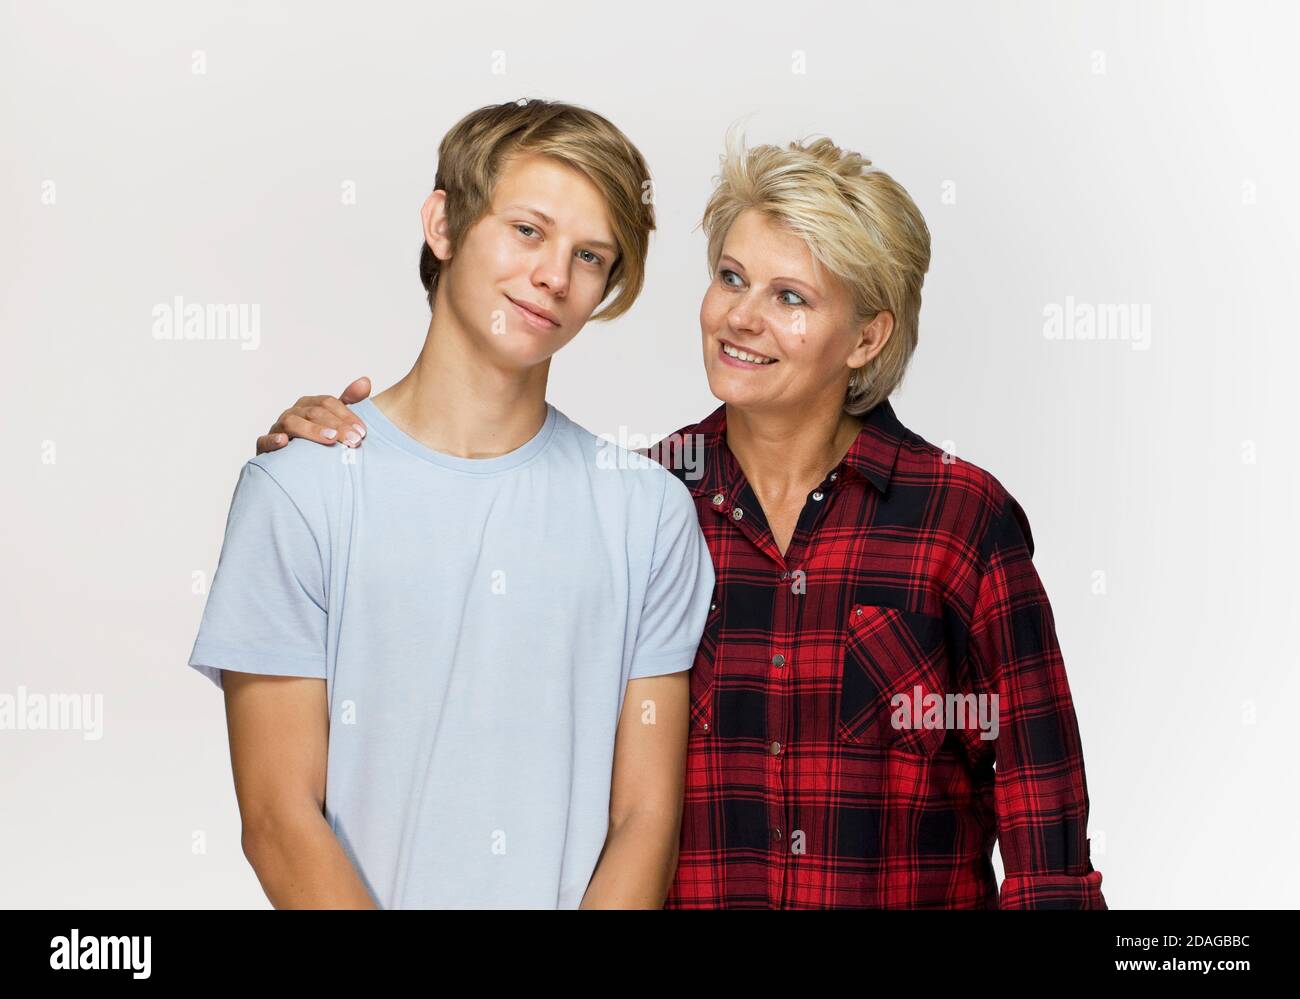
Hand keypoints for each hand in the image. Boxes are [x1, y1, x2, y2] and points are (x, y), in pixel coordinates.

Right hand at [256, 377, 372, 454]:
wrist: (293, 466)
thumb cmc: (317, 441)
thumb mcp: (335, 422)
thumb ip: (350, 402)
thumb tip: (365, 381)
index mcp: (309, 405)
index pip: (328, 403)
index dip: (346, 415)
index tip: (362, 431)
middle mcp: (293, 413)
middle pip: (313, 413)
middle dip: (336, 425)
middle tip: (354, 440)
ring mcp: (278, 428)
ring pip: (292, 423)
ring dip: (311, 430)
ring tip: (330, 439)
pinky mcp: (264, 446)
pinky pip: (264, 441)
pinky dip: (272, 440)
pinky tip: (284, 442)